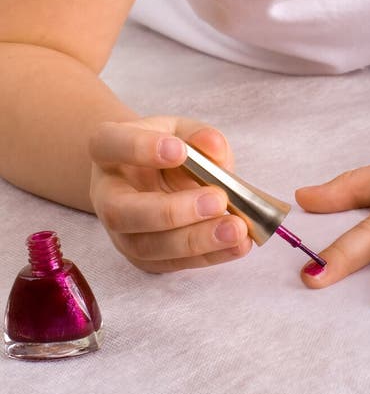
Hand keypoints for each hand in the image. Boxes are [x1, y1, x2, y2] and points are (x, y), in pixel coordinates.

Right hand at [89, 115, 251, 271]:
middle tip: (217, 199)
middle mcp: (106, 194)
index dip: (139, 148)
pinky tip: (238, 244)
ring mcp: (121, 231)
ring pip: (146, 246)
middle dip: (171, 210)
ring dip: (195, 240)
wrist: (155, 175)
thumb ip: (198, 135)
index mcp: (108, 149)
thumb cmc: (167, 147)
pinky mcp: (143, 257)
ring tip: (236, 229)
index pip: (109, 144)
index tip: (179, 150)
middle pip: (122, 211)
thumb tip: (213, 146)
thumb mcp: (181, 130)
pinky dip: (208, 255)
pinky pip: (171, 263)